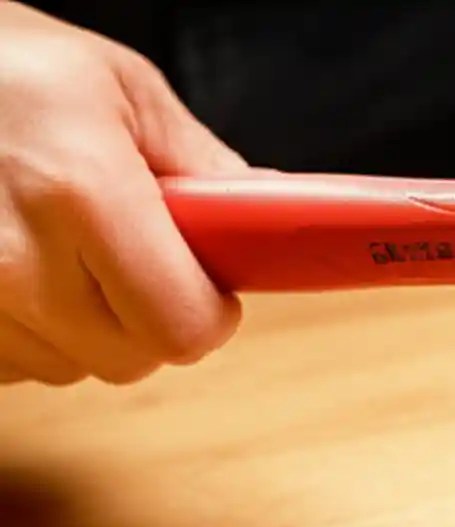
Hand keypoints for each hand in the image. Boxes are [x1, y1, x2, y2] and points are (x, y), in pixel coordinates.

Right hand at [0, 3, 245, 385]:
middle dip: (154, 318)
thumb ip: (200, 162)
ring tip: (67, 248)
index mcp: (81, 191)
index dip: (210, 313)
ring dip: (88, 325)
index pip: (180, 326)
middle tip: (141, 260)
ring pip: (71, 366)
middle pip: (130, 359)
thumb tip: (264, 217)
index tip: (211, 286)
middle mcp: (14, 258)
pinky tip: (24, 267)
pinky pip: (17, 363)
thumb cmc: (6, 66)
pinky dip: (33, 329)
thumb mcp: (120, 87)